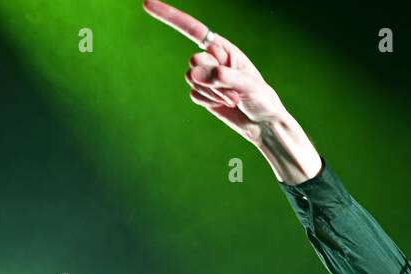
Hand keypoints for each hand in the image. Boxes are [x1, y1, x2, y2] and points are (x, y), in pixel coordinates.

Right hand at [144, 0, 321, 181]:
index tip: (147, 4)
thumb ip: (223, 77)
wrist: (263, 124)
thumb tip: (195, 74)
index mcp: (224, 48)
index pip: (193, 30)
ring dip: (212, 92)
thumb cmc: (262, 100)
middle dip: (210, 78)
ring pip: (191, 80)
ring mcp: (205, 77)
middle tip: (232, 89)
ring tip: (233, 99)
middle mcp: (212, 60)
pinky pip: (194, 94)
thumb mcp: (249, 85)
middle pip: (193, 61)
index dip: (170, 17)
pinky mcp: (203, 94)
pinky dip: (209, 102)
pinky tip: (225, 105)